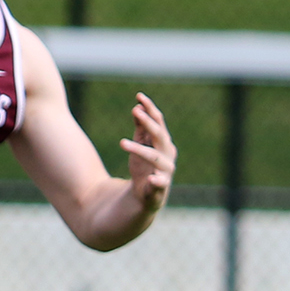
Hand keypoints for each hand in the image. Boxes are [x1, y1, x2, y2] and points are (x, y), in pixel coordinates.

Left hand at [119, 93, 175, 213]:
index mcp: (163, 142)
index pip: (158, 121)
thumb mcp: (140, 144)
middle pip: (159, 135)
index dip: (150, 108)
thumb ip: (140, 127)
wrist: (146, 195)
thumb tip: (137, 106)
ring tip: (122, 143)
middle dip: (148, 122)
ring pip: (155, 158)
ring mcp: (165, 171)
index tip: (138, 95)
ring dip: (139, 149)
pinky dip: (157, 181)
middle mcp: (167, 154)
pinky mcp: (160, 188)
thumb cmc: (143, 166)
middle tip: (134, 110)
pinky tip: (151, 178)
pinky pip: (160, 183)